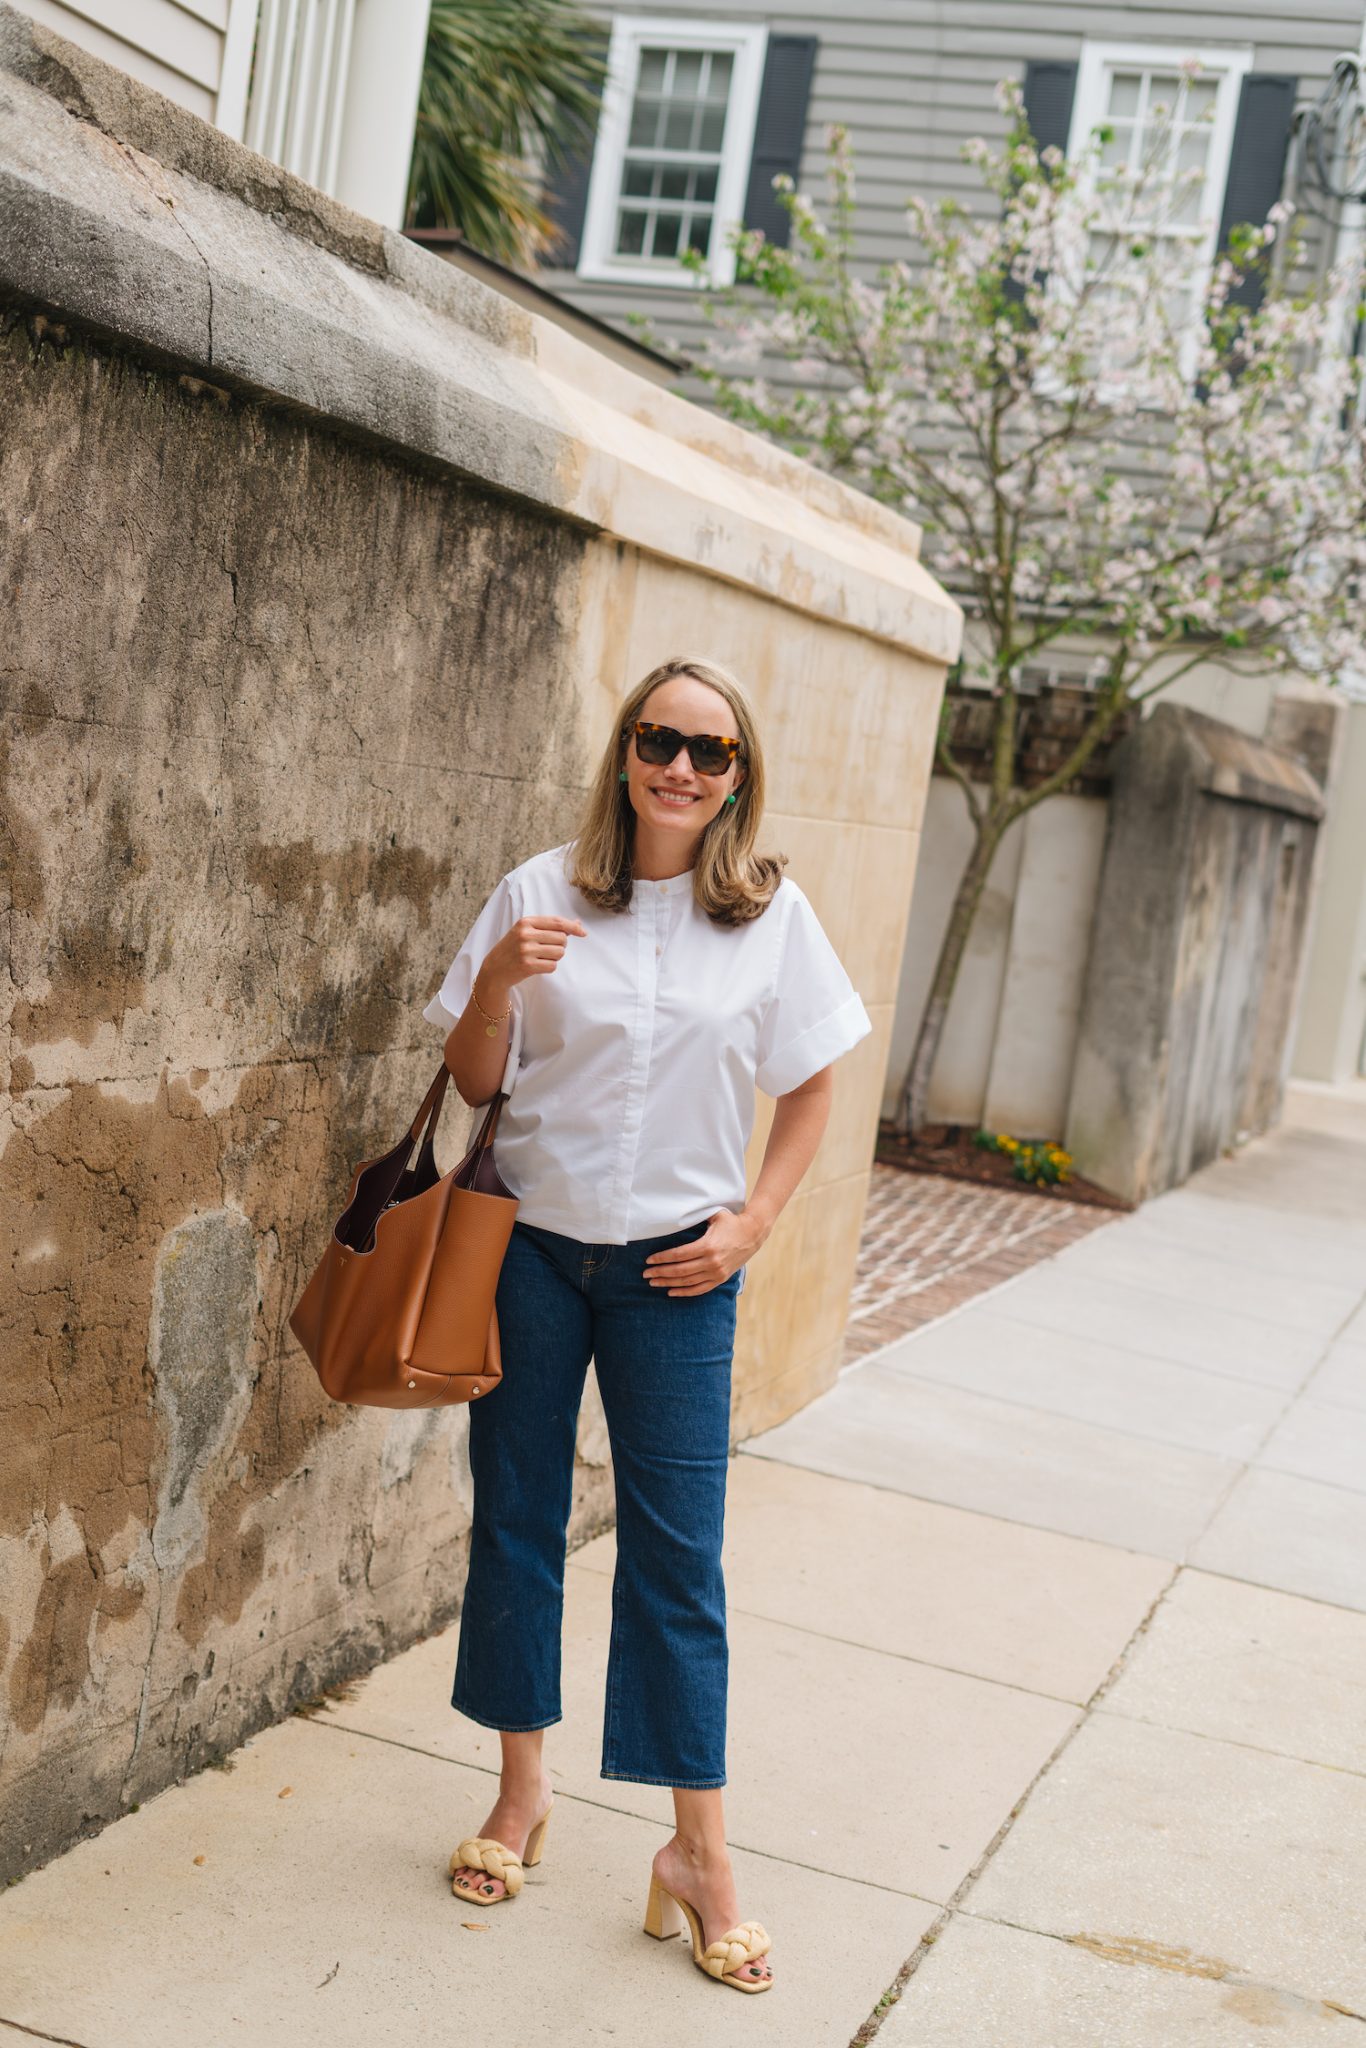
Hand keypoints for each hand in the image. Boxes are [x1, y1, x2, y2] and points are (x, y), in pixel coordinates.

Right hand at [477, 915, 585, 999]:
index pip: (557, 922)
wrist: (494, 969)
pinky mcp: (527, 965)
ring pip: (559, 952)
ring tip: (541, 957)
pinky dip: (549, 966)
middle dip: (560, 945)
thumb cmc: (513, 948)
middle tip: (547, 949)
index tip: (583, 932)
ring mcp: (526, 950)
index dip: (573, 927)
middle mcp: (526, 934)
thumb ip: (550, 927)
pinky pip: (553, 966)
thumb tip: (577, 924)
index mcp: (526, 922)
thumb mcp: (526, 932)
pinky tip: (538, 965)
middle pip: (562, 938)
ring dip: (555, 957)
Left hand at [643, 1208, 768, 1296]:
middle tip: (646, 1274)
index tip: (649, 1260)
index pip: (679, 1255)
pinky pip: (699, 1289)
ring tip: (654, 1283)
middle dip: (660, 1273)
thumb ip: (696, 1216)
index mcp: (708, 1246)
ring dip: (668, 1283)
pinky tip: (671, 1292)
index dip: (662, 1258)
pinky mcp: (720, 1279)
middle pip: (680, 1271)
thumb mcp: (714, 1215)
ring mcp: (717, 1272)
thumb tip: (675, 1214)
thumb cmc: (731, 1222)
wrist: (753, 1234)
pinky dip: (684, 1292)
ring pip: (687, 1282)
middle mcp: (712, 1262)